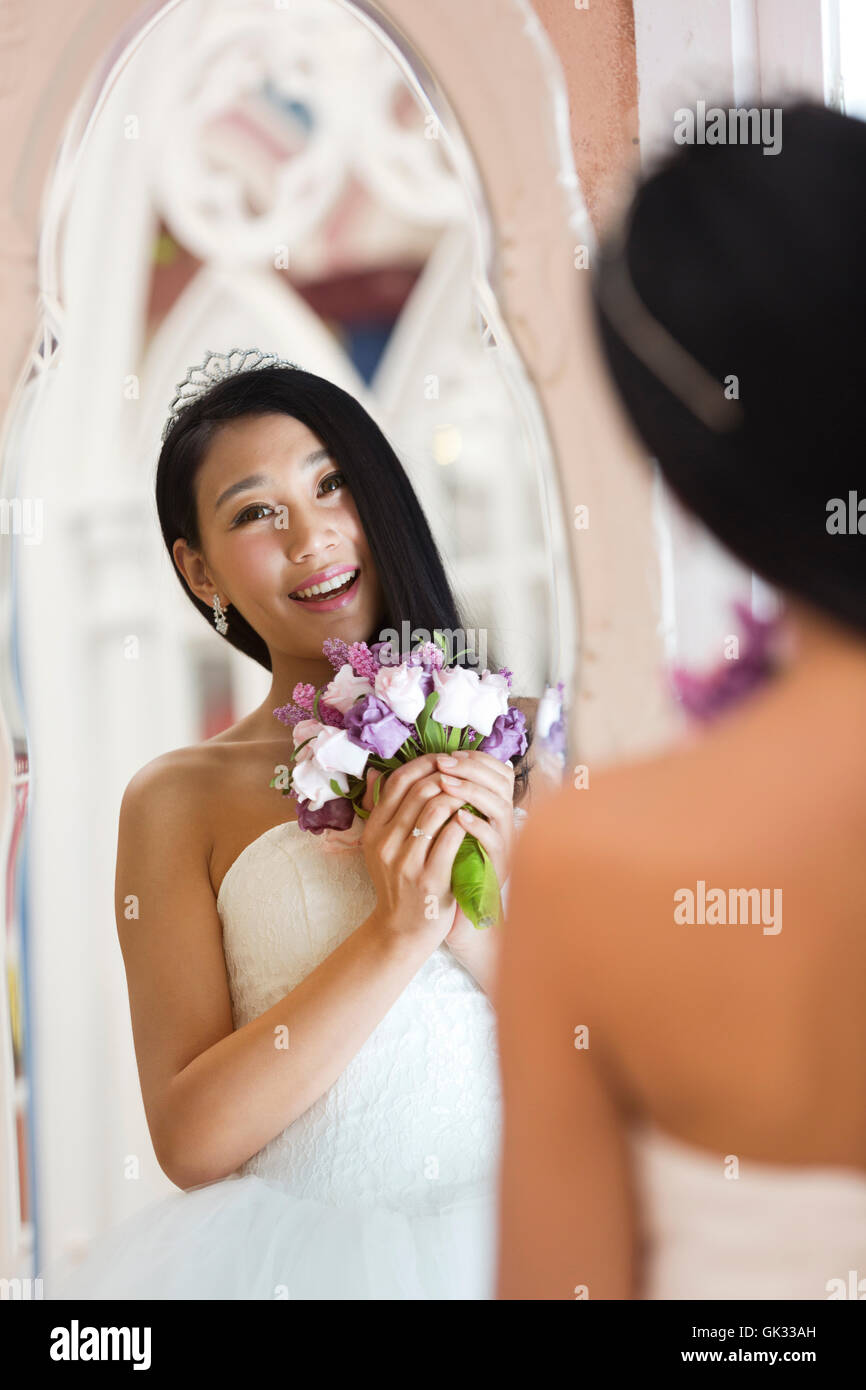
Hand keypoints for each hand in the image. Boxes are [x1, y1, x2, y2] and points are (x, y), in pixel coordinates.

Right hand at [359, 754, 471, 946]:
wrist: (402, 931)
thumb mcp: (381, 848)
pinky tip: (474, 819)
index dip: (424, 763)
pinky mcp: (429, 878)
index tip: (445, 759)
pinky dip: (466, 821)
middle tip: (465, 774)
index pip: (398, 781)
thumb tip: (377, 772)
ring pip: (437, 809)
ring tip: (472, 794)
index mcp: (373, 831)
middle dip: (447, 776)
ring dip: (459, 795)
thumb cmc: (399, 883)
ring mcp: (406, 861)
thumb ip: (383, 812)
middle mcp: (385, 843)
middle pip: (419, 790)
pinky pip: (452, 836)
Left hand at [432, 749, 515, 939]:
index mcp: (493, 806)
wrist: (451, 910)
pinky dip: (477, 825)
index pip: (497, 769)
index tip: (447, 755)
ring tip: (446, 784)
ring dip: (471, 791)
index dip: (474, 758)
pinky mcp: (500, 865)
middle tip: (443, 763)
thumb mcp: (438, 827)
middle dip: (469, 768)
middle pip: (501, 780)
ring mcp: (505, 843)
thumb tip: (404, 770)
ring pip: (499, 805)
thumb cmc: (441, 864)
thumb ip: (432, 797)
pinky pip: (494, 839)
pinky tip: (459, 818)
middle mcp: (505, 821)